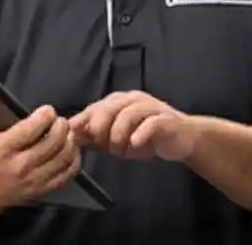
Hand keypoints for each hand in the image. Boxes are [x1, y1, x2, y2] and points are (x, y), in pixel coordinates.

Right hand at [0, 89, 81, 210]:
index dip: (44, 116)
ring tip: (65, 131)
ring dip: (69, 141)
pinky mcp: (40, 192)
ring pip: (62, 158)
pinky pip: (66, 175)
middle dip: (60, 126)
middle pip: (51, 143)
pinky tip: (69, 149)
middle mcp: (17, 168)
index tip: (47, 109)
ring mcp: (30, 182)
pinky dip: (73, 160)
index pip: (30, 130)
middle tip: (58, 119)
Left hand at [69, 90, 198, 161]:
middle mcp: (133, 100)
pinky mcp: (165, 120)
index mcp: (119, 101)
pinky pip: (151, 123)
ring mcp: (151, 108)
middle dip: (100, 129)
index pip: (95, 107)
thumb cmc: (146, 137)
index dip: (83, 122)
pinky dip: (140, 134)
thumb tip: (70, 137)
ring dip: (119, 136)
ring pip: (127, 115)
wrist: (181, 139)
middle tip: (103, 146)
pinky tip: (135, 144)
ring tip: (121, 151)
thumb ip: (95, 135)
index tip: (75, 137)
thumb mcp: (116, 137)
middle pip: (109, 108)